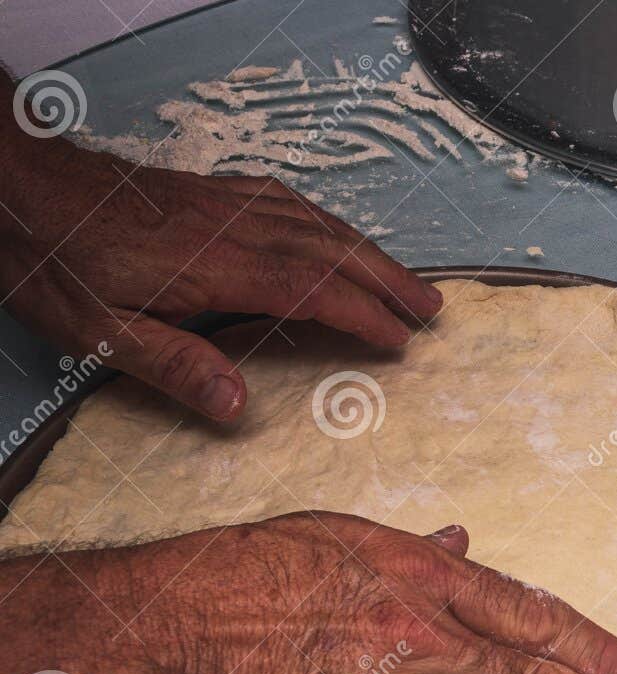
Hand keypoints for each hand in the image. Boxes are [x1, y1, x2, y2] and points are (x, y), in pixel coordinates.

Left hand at [0, 79, 442, 421]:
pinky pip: (288, 201)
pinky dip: (327, 220)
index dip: (362, 315)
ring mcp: (223, 204)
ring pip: (316, 223)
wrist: (14, 183)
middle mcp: (232, 228)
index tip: (401, 340)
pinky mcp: (208, 191)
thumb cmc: (53, 260)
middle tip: (433, 309)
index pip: (310, 289)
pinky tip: (335, 231)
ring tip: (405, 278)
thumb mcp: (95, 333)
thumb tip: (238, 407)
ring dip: (368, 251)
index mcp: (214, 266)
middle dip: (387, 280)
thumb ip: (171, 365)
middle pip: (330, 250)